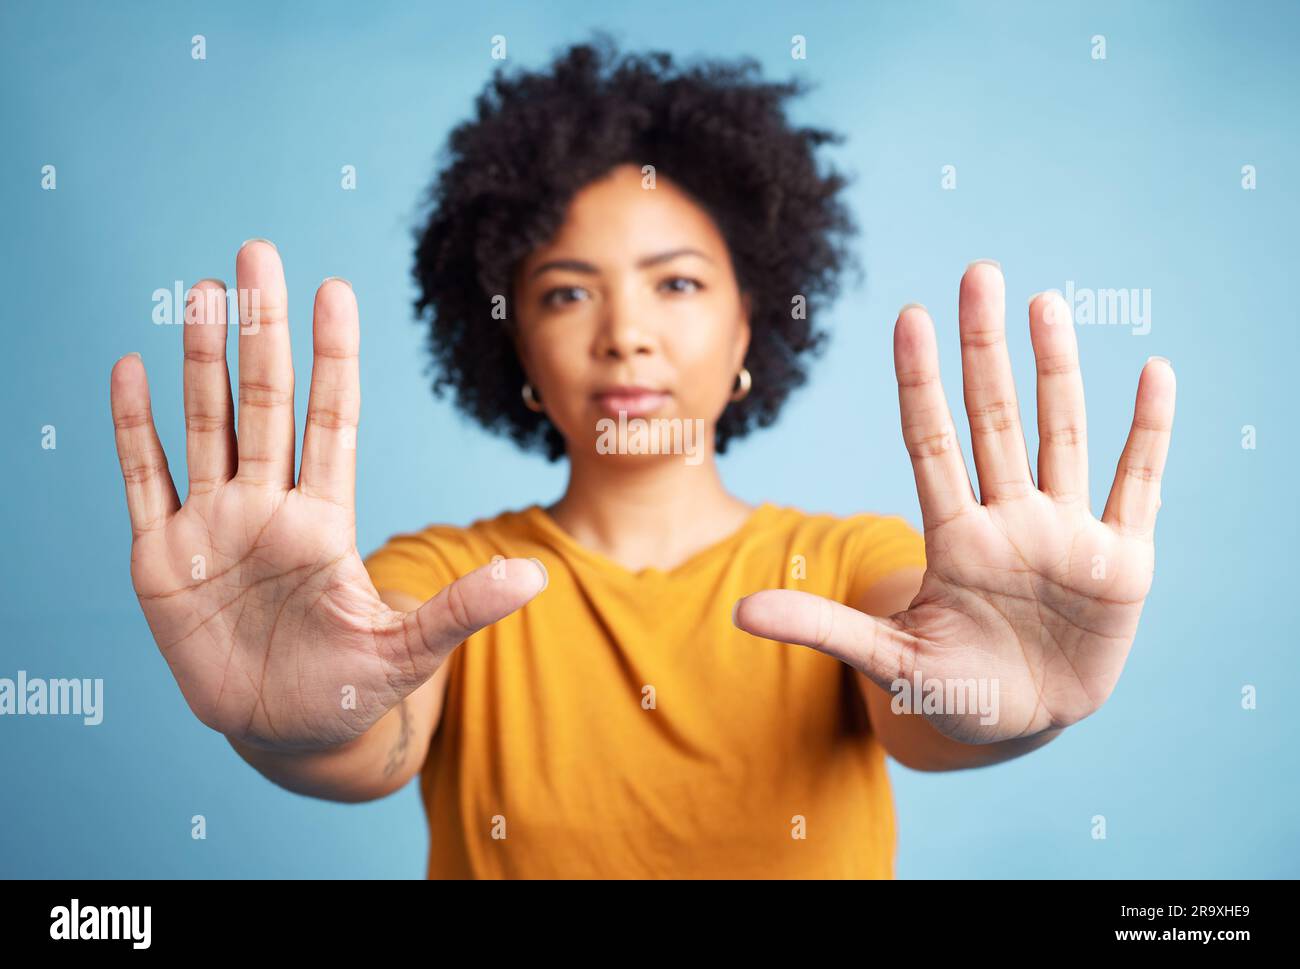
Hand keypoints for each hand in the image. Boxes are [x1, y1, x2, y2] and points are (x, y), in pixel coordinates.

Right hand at [110, 240, 545, 751]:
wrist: (288, 731)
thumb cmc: (353, 688)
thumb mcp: (409, 650)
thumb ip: (463, 609)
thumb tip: (539, 578)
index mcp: (326, 521)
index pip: (330, 420)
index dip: (332, 358)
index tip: (336, 291)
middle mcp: (268, 508)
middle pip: (264, 403)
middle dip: (261, 330)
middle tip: (259, 252)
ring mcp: (213, 527)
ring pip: (206, 424)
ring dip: (201, 360)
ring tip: (203, 291)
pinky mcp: (162, 558)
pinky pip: (145, 479)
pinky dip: (134, 427)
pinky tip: (130, 367)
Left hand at [733, 261, 1175, 744]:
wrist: (1024, 721)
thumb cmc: (953, 688)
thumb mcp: (889, 663)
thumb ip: (822, 628)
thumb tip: (738, 614)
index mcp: (954, 540)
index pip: (931, 444)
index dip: (920, 384)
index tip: (908, 318)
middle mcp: (1009, 521)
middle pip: (996, 421)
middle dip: (986, 351)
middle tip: (980, 273)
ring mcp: (1066, 536)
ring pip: (1062, 436)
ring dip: (1058, 372)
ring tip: (1046, 304)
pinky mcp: (1123, 562)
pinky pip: (1138, 486)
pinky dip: (1150, 434)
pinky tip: (1154, 373)